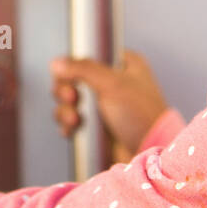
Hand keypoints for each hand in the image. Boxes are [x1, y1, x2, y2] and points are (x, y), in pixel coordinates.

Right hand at [50, 50, 169, 162]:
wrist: (150, 151)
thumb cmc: (140, 114)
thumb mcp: (113, 84)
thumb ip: (83, 69)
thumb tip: (56, 62)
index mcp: (121, 64)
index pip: (87, 57)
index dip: (72, 66)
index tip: (67, 76)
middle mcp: (111, 83)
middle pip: (72, 79)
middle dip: (65, 90)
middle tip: (71, 98)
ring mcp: (103, 106)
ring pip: (69, 101)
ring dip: (65, 109)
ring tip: (74, 120)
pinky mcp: (96, 128)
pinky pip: (71, 121)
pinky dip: (67, 124)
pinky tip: (72, 129)